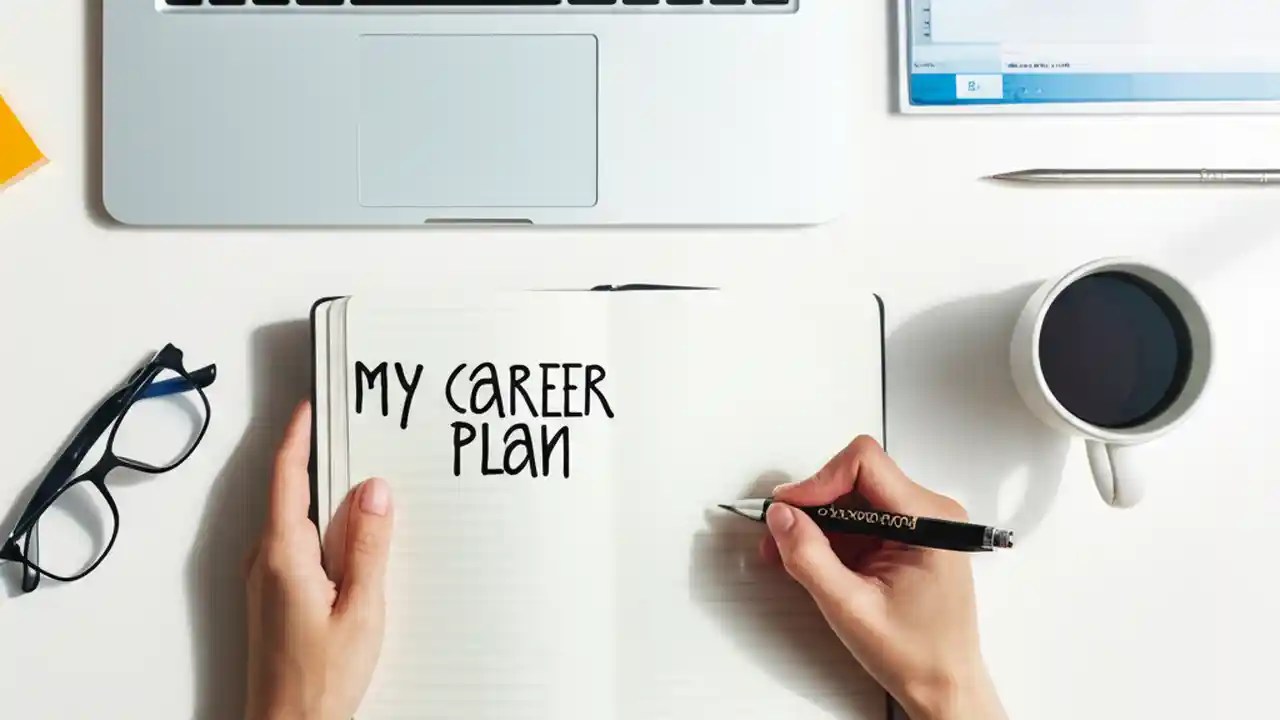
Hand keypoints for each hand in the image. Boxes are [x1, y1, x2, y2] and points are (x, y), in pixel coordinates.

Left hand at [244, 402, 394, 719]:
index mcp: (283, 556)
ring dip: (324, 495)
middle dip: (320, 458)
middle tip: (352, 431)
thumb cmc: (319, 682)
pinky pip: (298, 542)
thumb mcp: (361, 609)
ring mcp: (266, 579)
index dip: (297, 434)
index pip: (286, 476)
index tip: (312, 404)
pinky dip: (323, 526)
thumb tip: (373, 492)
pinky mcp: (275, 595)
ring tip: (363, 481)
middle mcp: (266, 561)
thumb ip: (368, 546)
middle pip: (290, 491)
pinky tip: (352, 536)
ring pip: (296, 518)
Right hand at [760, 437, 1005, 719]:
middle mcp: (930, 513)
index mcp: (929, 521)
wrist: (945, 686)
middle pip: (855, 479)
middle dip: (812, 505)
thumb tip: (781, 517)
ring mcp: (920, 524)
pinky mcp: (907, 538)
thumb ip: (810, 557)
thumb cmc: (918, 654)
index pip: (865, 463)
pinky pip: (861, 521)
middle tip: (780, 536)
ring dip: (818, 524)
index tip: (790, 509)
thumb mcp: (851, 607)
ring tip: (790, 555)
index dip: (819, 480)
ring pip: (853, 499)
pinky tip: (814, 561)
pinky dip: (832, 537)